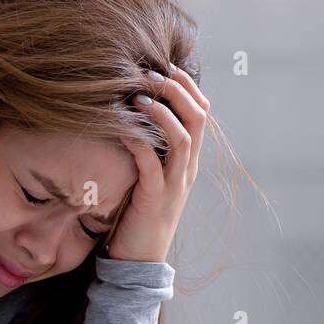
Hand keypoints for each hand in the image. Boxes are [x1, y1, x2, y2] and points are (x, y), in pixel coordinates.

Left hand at [106, 64, 210, 263]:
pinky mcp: (155, 200)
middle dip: (177, 91)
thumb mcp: (149, 174)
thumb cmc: (137, 213)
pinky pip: (152, 166)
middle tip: (151, 74)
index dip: (186, 85)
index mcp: (188, 160)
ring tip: (138, 96)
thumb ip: (149, 147)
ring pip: (183, 139)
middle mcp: (187, 169)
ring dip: (162, 113)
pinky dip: (139, 143)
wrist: (138, 259)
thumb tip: (133, 111)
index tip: (163, 64)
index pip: (201, 112)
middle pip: (198, 118)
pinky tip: (122, 128)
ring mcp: (175, 185)